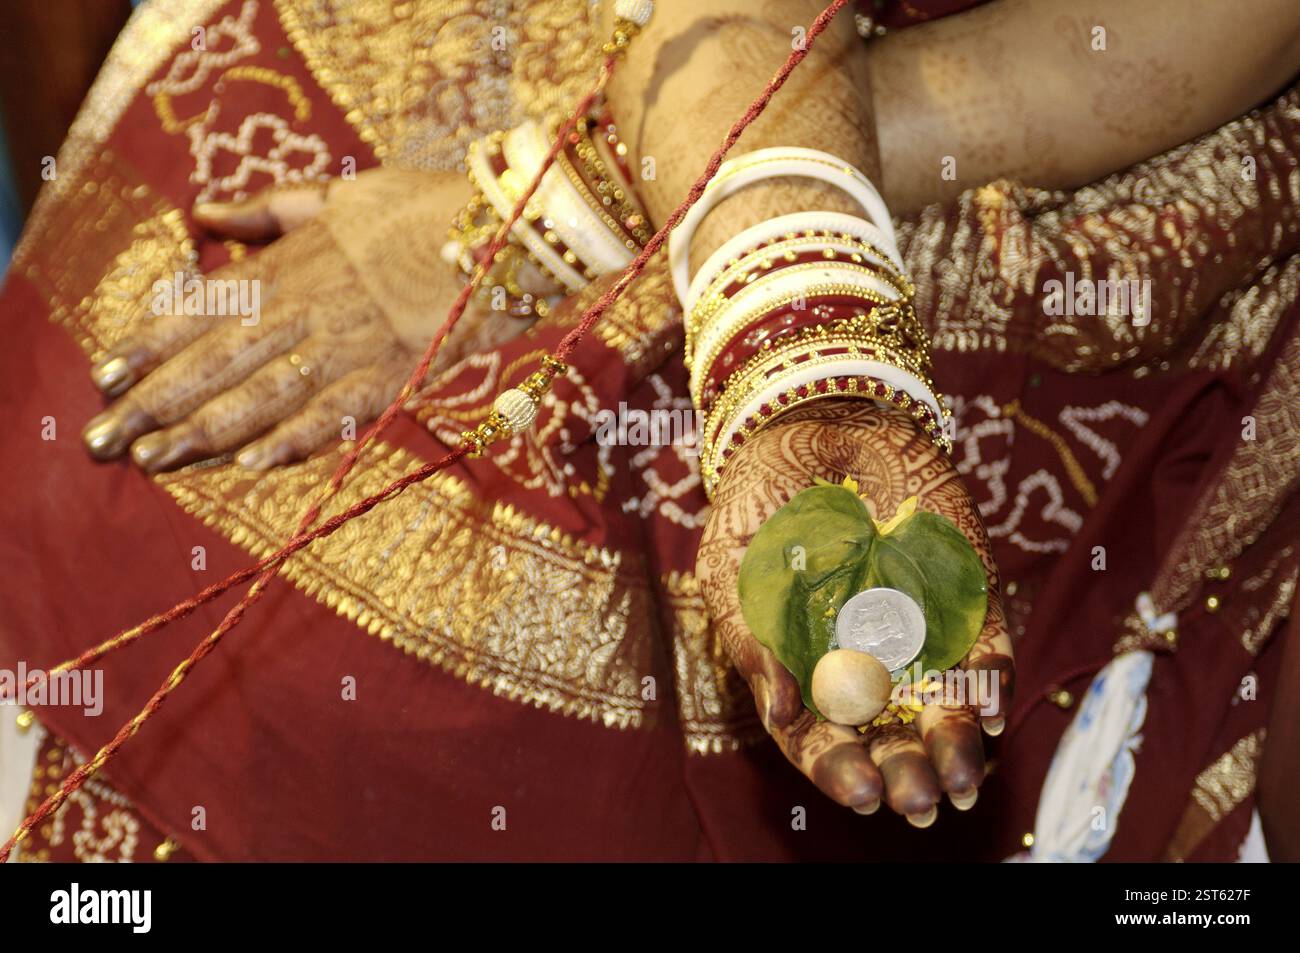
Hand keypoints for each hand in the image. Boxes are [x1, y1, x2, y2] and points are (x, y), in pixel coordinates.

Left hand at [81, 169, 534, 470]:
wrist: (502, 229)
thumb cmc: (421, 208)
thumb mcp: (336, 194)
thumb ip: (265, 209)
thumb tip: (200, 213)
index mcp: (290, 262)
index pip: (203, 310)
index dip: (151, 346)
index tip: (105, 378)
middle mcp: (307, 307)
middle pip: (217, 361)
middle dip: (156, 404)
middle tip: (105, 443)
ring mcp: (348, 346)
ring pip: (262, 394)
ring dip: (202, 432)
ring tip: (154, 462)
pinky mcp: (392, 378)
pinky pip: (333, 415)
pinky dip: (292, 439)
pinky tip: (249, 464)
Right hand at [696, 399, 1013, 824]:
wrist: (818, 424)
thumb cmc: (761, 505)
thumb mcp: (735, 572)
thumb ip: (756, 643)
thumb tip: (780, 715)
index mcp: (803, 670)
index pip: (821, 739)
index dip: (838, 770)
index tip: (862, 792)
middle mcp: (864, 665)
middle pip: (888, 738)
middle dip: (904, 773)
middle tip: (916, 800)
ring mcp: (918, 637)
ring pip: (942, 709)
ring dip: (954, 749)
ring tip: (960, 779)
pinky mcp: (964, 601)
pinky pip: (984, 654)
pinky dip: (991, 687)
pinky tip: (991, 716)